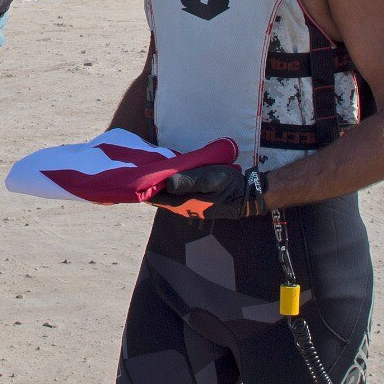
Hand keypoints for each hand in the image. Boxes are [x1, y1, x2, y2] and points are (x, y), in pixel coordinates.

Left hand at [149, 164, 267, 220]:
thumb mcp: (209, 178)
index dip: (147, 190)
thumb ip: (188, 181)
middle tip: (141, 174)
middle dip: (152, 189)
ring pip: (170, 199)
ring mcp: (192, 209)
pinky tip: (170, 180)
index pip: (159, 199)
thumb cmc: (228, 185)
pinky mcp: (198, 205)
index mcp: (185, 204)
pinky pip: (179, 197)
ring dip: (161, 189)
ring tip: (152, 175)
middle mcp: (186, 209)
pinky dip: (171, 189)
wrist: (248, 195)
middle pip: (163, 200)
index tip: (135, 180)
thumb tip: (167, 184)